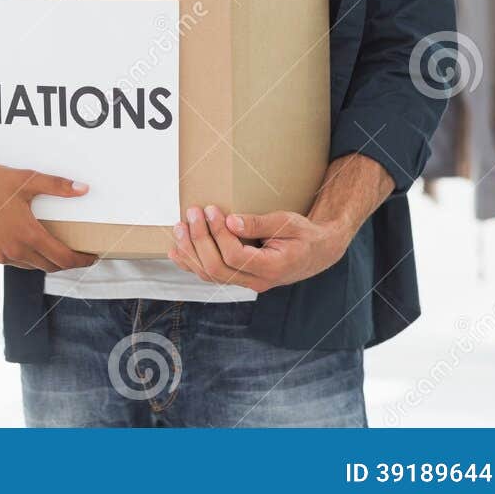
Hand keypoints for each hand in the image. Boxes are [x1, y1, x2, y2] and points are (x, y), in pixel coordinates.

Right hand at [0, 164, 97, 272]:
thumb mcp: (26, 180)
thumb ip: (57, 186)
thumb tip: (83, 188)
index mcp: (28, 234)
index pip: (62, 258)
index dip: (80, 261)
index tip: (91, 258)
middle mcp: (15, 250)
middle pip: (49, 266)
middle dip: (66, 262)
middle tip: (77, 254)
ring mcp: (0, 256)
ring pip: (31, 265)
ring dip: (45, 260)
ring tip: (53, 247)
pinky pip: (13, 262)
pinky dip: (24, 256)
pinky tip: (25, 243)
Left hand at [168, 205, 351, 293]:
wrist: (316, 253)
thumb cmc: (303, 234)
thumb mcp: (288, 223)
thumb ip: (259, 223)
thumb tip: (230, 222)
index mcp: (272, 268)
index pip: (235, 256)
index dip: (218, 233)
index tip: (211, 209)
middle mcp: (258, 282)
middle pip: (218, 268)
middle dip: (199, 240)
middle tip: (191, 214)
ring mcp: (248, 283)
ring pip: (211, 276)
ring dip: (191, 252)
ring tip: (179, 228)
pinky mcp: (240, 279)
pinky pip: (211, 276)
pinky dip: (192, 264)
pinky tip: (178, 251)